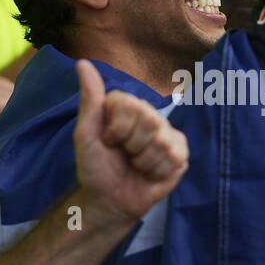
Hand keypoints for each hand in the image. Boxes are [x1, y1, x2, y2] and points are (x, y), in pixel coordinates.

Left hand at [72, 59, 187, 220]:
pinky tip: (151, 173)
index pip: (131, 104)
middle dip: (132, 145)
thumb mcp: (85, 134)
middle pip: (151, 120)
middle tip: (124, 154)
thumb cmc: (96, 168)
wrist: (111, 201)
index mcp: (127, 106)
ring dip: (144, 161)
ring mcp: (168, 134)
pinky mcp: (181, 154)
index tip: (109, 140)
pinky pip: (175, 157)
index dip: (118, 128)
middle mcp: (150, 115)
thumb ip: (90, 98)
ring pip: (163, 141)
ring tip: (136, 166)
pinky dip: (158, 171)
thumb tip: (83, 63)